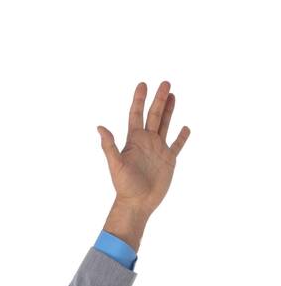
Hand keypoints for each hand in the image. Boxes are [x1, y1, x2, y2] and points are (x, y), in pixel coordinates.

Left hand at [97, 80, 189, 216]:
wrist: (137, 203)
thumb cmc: (124, 186)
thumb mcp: (115, 165)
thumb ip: (109, 146)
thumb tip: (99, 127)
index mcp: (134, 140)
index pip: (136, 114)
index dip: (139, 100)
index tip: (143, 84)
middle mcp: (147, 142)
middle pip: (154, 115)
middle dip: (159, 99)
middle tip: (165, 82)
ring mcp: (158, 150)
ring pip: (165, 125)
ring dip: (169, 110)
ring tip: (173, 95)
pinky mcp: (169, 160)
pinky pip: (177, 145)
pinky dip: (182, 137)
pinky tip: (186, 128)